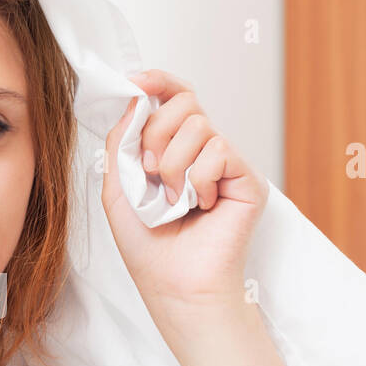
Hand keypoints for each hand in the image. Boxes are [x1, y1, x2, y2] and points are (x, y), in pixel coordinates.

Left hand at [100, 69, 269, 310]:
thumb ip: (120, 142)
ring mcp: (226, 162)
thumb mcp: (118, 187)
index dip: (157, 81)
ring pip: (198, 125)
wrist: (173, 283)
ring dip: (172, 165)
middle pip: (183, 102)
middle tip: (148, 172)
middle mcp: (202, 150)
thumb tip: (135, 99)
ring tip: (174, 199)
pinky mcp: (247, 178)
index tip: (135, 81)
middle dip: (154, 133)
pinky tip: (202, 205)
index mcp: (173, 149)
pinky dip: (199, 179)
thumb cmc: (148, 245)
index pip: (172, 99)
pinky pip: (219, 150)